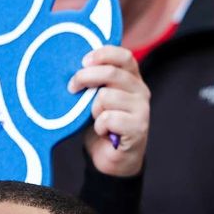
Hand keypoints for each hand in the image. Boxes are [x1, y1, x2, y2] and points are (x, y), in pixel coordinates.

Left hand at [69, 46, 148, 177]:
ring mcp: (142, 109)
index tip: (83, 61)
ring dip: (93, 110)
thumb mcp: (96, 98)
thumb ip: (94, 81)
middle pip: (112, 73)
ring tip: (96, 119)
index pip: (124, 55)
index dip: (102, 54)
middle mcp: (140, 90)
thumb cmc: (103, 125)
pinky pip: (109, 118)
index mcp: (132, 78)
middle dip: (85, 77)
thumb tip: (75, 67)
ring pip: (106, 97)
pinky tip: (103, 132)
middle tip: (72, 87)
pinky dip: (99, 126)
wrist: (112, 159)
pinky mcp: (139, 127)